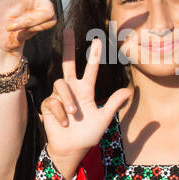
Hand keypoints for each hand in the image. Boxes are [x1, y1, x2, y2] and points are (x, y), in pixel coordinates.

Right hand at [40, 27, 131, 179]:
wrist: (72, 149)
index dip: (94, 55)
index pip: (90, 69)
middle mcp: (72, 90)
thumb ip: (114, 103)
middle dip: (69, 47)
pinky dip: (61, 113)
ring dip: (68, 99)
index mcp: (86, 91)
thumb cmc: (88, 135)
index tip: (97, 40)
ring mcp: (59, 97)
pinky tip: (64, 123)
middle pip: (68, 64)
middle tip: (68, 30)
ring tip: (74, 114)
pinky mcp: (48, 105)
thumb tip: (130, 90)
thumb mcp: (104, 118)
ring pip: (60, 85)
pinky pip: (53, 102)